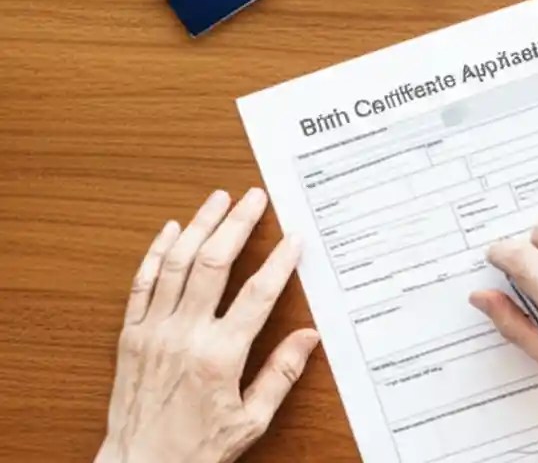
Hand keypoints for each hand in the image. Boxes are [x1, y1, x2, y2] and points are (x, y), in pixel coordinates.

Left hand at [95, 189, 319, 462]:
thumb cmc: (196, 450)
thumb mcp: (252, 421)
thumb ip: (281, 374)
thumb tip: (310, 337)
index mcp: (220, 355)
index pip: (258, 293)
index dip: (280, 261)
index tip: (294, 239)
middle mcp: (185, 335)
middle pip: (214, 264)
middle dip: (237, 224)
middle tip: (254, 197)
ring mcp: (153, 331)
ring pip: (177, 264)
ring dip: (199, 226)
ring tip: (217, 199)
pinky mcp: (130, 336)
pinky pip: (142, 284)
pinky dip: (157, 253)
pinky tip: (170, 230)